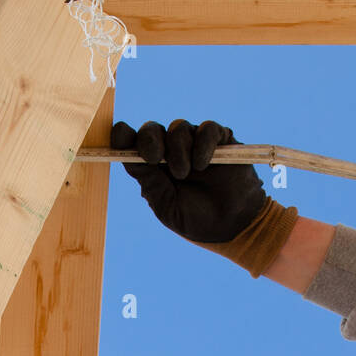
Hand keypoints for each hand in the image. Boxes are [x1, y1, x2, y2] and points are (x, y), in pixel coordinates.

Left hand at [110, 118, 299, 276]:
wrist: (235, 227)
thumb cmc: (198, 221)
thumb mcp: (166, 206)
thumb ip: (148, 181)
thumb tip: (128, 155)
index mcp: (155, 167)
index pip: (134, 142)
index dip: (123, 136)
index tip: (120, 138)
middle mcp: (173, 151)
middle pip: (153, 129)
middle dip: (150, 140)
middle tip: (155, 158)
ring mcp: (197, 144)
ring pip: (179, 128)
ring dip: (179, 149)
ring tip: (187, 173)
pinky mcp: (222, 141)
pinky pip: (207, 129)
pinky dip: (202, 144)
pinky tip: (203, 165)